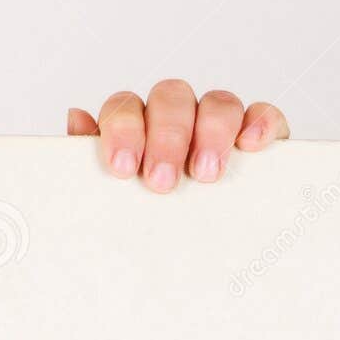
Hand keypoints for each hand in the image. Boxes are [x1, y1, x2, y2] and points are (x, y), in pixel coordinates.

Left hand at [67, 79, 287, 191]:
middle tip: (162, 181)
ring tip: (204, 174)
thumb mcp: (115, 188)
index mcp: (136, 123)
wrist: (197, 242)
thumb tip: (76, 118)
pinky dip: (259, 122)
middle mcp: (176, 114)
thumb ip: (92, 156)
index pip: (124, 106)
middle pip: (170, 97)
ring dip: (210, 133)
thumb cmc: (146, 207)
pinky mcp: (259, 133)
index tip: (123, 167)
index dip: (122, 130)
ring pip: (217, 101)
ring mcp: (218, 120)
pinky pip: (263, 113)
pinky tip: (250, 144)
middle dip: (166, 137)